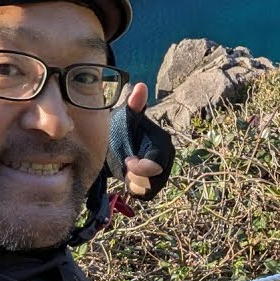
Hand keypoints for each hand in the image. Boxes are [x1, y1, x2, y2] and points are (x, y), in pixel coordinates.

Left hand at [121, 82, 164, 198]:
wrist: (112, 144)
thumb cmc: (119, 128)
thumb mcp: (124, 118)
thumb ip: (133, 105)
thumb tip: (140, 86)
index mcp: (163, 142)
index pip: (158, 163)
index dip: (141, 168)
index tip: (127, 161)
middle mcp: (167, 157)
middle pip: (156, 179)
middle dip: (137, 176)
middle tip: (124, 167)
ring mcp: (163, 171)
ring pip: (152, 188)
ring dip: (135, 183)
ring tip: (125, 172)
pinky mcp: (155, 182)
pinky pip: (149, 194)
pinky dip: (137, 189)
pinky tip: (128, 179)